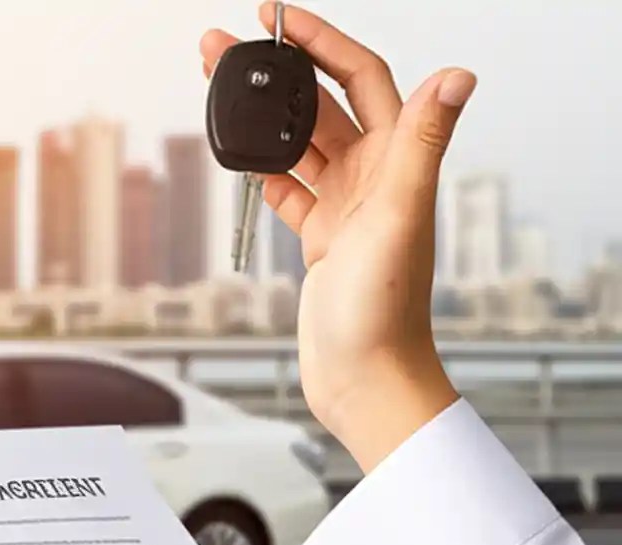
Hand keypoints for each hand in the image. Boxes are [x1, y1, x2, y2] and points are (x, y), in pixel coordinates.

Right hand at [201, 4, 473, 470]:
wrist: (365, 379)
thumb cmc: (385, 311)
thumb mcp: (397, 217)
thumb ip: (422, 144)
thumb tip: (457, 75)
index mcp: (397, 162)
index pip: (360, 77)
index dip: (320, 42)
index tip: (276, 18)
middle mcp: (374, 177)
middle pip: (317, 104)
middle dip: (272, 72)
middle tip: (222, 46)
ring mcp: (346, 207)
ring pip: (297, 143)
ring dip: (260, 114)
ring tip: (216, 85)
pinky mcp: (322, 237)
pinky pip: (289, 187)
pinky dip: (264, 167)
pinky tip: (241, 154)